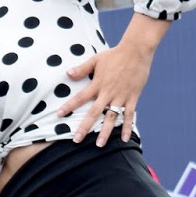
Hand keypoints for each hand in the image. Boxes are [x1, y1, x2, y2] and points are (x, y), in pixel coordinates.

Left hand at [58, 15, 169, 145]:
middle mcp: (107, 93)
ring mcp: (120, 97)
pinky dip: (126, 127)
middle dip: (84, 127)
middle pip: (94, 113)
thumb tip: (67, 74)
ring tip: (100, 145)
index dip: (69, 106)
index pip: (80, 97)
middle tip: (77, 140)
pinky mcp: (132, 98)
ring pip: (111, 118)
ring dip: (105, 132)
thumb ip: (82, 69)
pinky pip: (129, 115)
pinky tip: (124, 139)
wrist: (136, 51)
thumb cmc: (115, 54)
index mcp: (97, 84)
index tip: (59, 115)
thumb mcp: (96, 59)